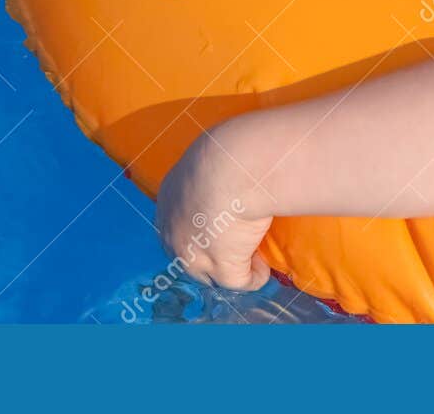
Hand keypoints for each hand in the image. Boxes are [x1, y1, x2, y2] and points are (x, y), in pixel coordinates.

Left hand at [155, 132, 272, 290]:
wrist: (235, 166)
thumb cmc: (225, 150)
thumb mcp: (209, 157)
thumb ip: (210, 172)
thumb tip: (230, 169)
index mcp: (168, 199)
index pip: (177, 225)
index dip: (198, 230)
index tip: (220, 226)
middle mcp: (173, 233)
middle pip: (189, 256)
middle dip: (210, 255)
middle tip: (236, 247)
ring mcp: (195, 255)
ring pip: (210, 274)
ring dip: (231, 267)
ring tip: (253, 258)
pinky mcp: (222, 268)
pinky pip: (239, 282)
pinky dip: (254, 277)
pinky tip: (265, 267)